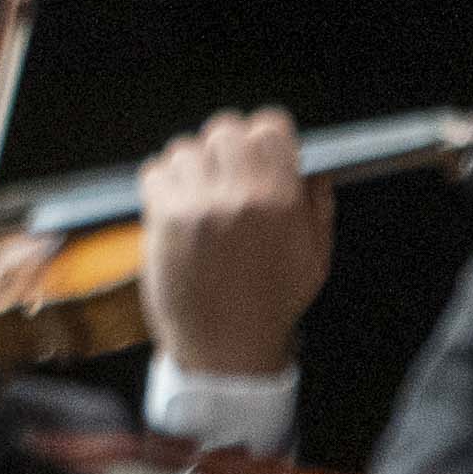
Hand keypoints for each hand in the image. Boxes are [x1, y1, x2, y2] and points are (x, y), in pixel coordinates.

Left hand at [137, 108, 334, 378]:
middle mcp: (237, 196)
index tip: (262, 150)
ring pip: (186, 148)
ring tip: (200, 193)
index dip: (266, 135)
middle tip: (228, 173)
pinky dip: (163, 182)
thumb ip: (317, 209)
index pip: (269, 126)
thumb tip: (315, 174)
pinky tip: (177, 204)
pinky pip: (155, 172)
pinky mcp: (163, 220)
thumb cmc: (270, 306)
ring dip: (193, 165)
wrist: (226, 348)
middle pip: (225, 129)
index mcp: (279, 199)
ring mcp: (196, 206)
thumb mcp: (314, 258)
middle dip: (227, 147)